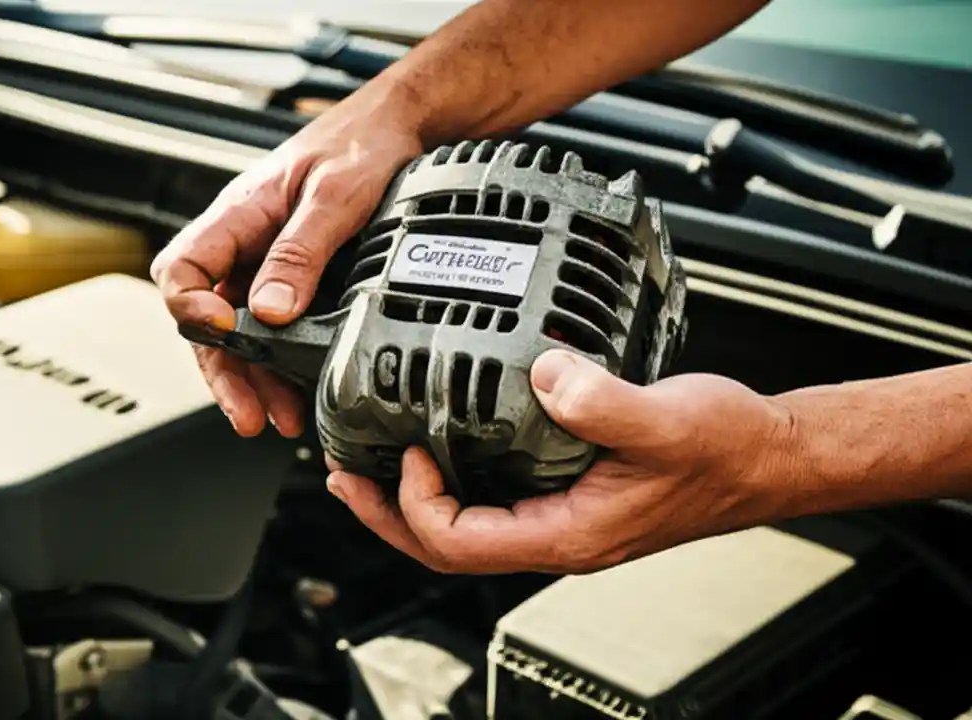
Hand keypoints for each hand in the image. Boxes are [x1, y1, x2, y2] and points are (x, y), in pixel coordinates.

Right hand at [150, 81, 423, 437]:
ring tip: (279, 419)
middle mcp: (245, 246)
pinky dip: (285, 368)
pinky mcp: (300, 283)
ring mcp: (269, 267)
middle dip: (224, 371)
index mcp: (238, 216)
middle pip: (208, 320)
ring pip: (242, 336)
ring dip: (255, 381)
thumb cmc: (363, 143)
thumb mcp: (336, 195)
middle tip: (248, 414)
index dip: (191, 308)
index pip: (181, 270)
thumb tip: (269, 312)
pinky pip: (278, 332)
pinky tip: (300, 396)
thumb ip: (300, 251)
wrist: (404, 128)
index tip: (224, 330)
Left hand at [326, 349, 797, 573]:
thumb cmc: (727, 453)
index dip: (416, 505)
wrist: (768, 455)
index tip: (406, 451)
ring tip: (370, 462)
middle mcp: (556, 533)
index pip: (461, 544)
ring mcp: (559, 516)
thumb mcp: (665, 421)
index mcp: (569, 533)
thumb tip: (543, 374)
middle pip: (445, 546)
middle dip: (384, 513)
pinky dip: (452, 475)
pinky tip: (442, 440)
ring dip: (410, 498)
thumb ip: (602, 402)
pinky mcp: (567, 490)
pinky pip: (491, 495)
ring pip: (464, 524)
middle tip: (342, 474)